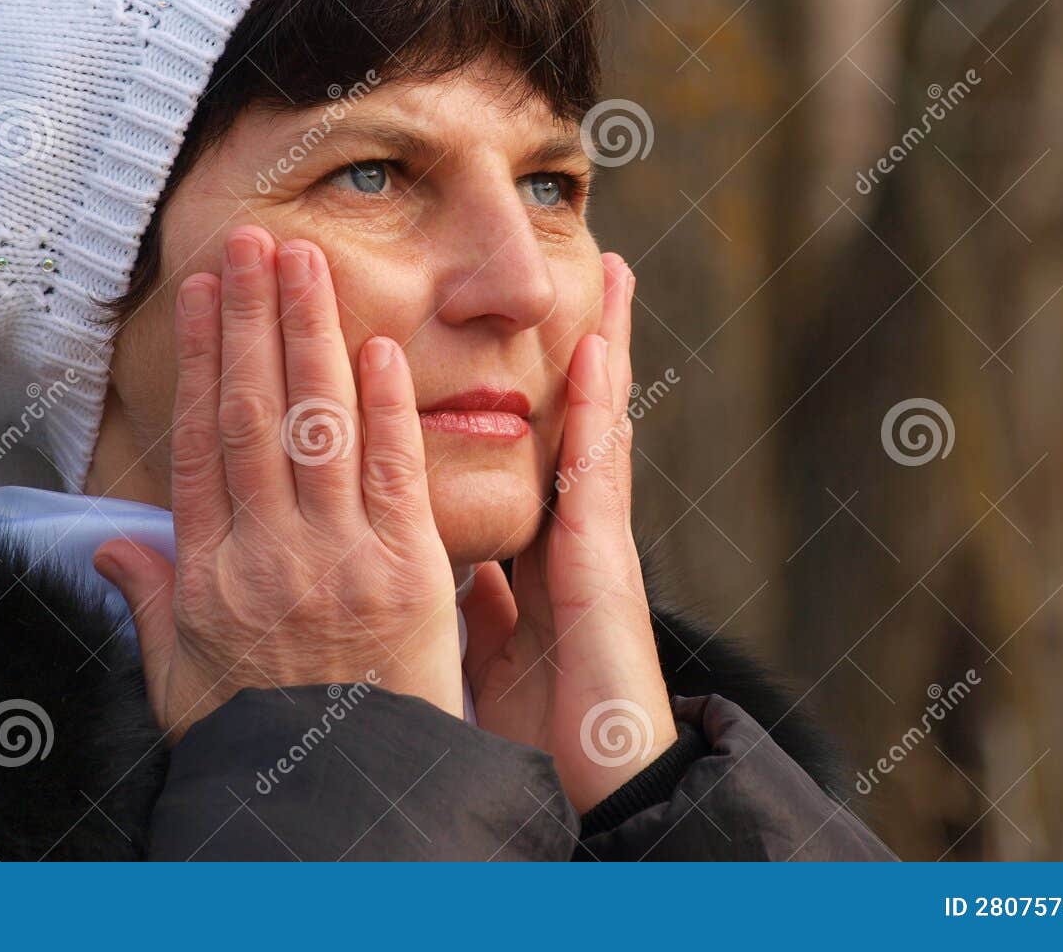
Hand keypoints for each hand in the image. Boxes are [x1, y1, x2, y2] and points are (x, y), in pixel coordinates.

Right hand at [94, 226, 463, 744]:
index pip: (201, 441)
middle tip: (252, 241)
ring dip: (309, 335)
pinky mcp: (406, 572)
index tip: (200, 294)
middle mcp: (269, 552)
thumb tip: (114, 541)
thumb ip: (152, 600)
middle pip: (253, 413)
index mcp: (212, 572)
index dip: (198, 359)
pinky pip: (391, 475)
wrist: (347, 796)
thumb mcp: (182, 677)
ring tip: (303, 261)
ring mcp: (338, 558)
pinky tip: (372, 348)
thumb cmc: (263, 735)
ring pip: (316, 426)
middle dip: (252, 319)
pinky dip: (383, 409)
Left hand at [462, 254, 676, 811]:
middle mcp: (566, 535)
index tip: (512, 325)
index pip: (520, 448)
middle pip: (563, 416)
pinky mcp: (605, 567)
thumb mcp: (486, 656)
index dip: (521, 387)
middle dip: (570, 343)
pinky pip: (597, 472)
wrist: (593, 797)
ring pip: (591, 423)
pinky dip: (599, 409)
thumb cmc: (533, 739)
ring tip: (608, 270)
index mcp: (532, 553)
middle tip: (578, 264)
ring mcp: (593, 545)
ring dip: (601, 345)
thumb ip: (476, 603)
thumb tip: (453, 568)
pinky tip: (600, 350)